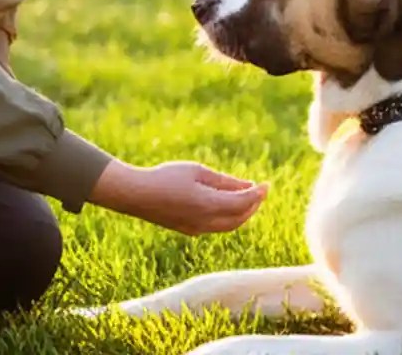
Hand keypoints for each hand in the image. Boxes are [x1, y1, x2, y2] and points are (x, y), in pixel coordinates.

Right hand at [87, 160, 267, 235]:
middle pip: (240, 218)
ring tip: (246, 197)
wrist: (136, 194)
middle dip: (253, 205)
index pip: (243, 203)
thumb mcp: (197, 172)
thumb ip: (224, 181)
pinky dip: (228, 217)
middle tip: (260, 191)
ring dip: (242, 213)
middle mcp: (205, 222)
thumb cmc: (166, 177)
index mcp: (208, 205)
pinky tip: (226, 204)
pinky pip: (217, 227)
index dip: (257, 194)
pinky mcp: (189, 230)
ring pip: (229, 226)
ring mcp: (197, 229)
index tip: (266, 184)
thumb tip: (248, 186)